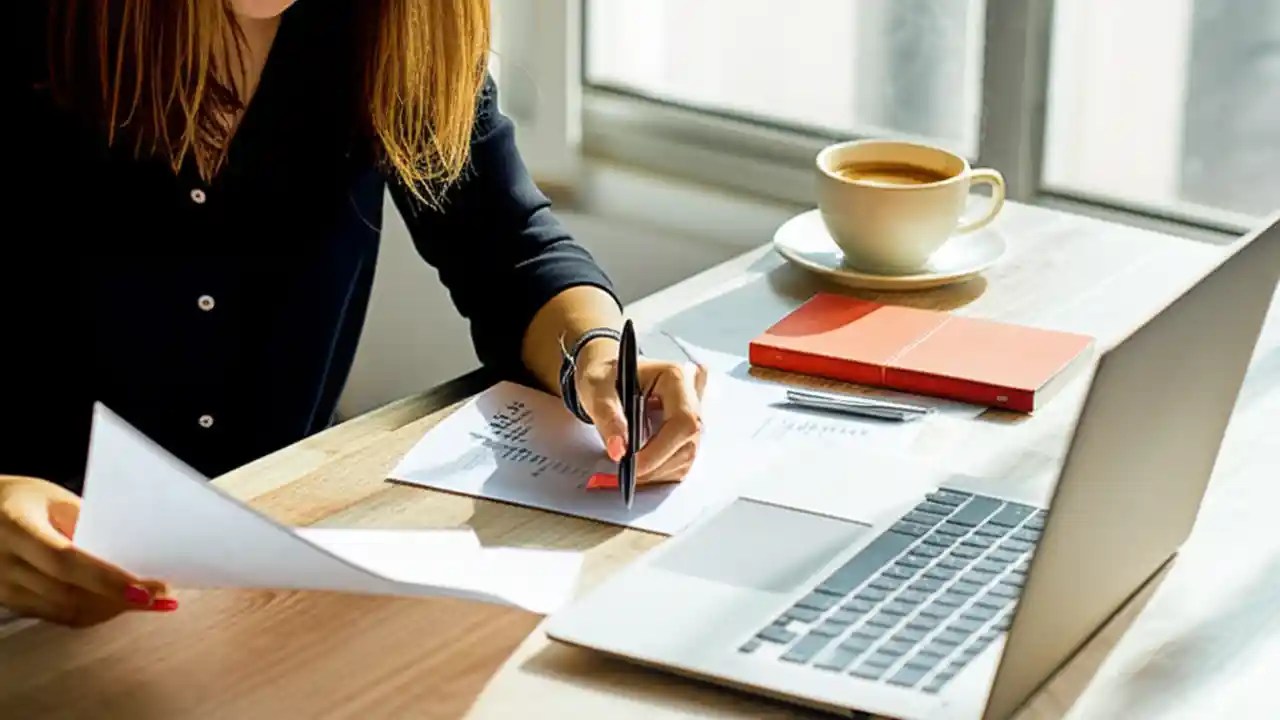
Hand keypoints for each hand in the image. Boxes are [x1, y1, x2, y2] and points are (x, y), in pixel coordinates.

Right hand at [0, 476, 173, 625]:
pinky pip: (55, 616)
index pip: (66, 561)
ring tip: (147, 602)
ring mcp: (2, 588)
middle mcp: (4, 563)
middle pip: (69, 594)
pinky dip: (90, 613)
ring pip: (65, 612)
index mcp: (17, 528)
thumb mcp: (53, 499)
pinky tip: (115, 604)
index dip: (107, 580)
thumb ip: (87, 523)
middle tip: (160, 596)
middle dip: (120, 600)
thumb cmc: (19, 500)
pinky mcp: (8, 603)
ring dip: (110, 610)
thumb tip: (132, 551)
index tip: (145, 590)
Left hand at [575, 340, 708, 483]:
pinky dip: (660, 470)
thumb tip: (618, 449)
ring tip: (630, 468)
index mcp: (675, 377)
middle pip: (687, 442)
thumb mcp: (597, 390)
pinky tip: (641, 466)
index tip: (633, 464)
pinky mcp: (689, 432)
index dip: (661, 448)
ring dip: (657, 470)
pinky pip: (682, 460)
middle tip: (625, 471)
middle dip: (655, 464)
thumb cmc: (605, 376)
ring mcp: (694, 415)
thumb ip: (608, 417)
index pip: (683, 420)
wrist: (608, 375)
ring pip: (686, 455)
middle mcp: (692, 395)